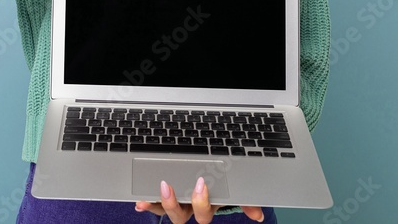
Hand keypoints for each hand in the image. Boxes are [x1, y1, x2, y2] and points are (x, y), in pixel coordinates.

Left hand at [134, 177, 264, 223]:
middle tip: (167, 186)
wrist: (214, 181)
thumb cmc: (223, 186)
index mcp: (206, 208)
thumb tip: (258, 215)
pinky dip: (146, 203)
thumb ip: (246, 201)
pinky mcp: (163, 199)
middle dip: (172, 204)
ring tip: (144, 199)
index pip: (204, 213)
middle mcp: (189, 211)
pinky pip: (154, 204)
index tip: (201, 184)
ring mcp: (176, 206)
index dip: (200, 202)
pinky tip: (139, 200)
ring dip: (155, 205)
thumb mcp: (234, 192)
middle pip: (180, 216)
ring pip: (164, 211)